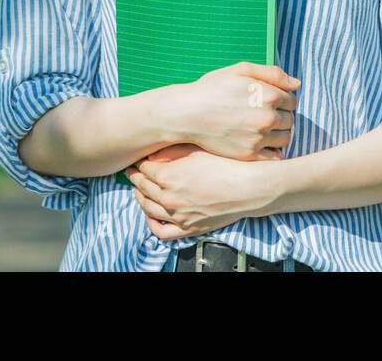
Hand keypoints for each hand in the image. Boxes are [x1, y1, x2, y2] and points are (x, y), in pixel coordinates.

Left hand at [124, 143, 280, 239]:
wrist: (248, 187)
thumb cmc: (227, 165)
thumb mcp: (197, 150)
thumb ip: (172, 151)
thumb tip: (154, 154)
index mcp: (168, 176)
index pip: (143, 168)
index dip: (139, 162)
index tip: (138, 158)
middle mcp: (168, 198)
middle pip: (142, 186)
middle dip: (135, 177)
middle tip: (133, 170)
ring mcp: (177, 215)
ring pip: (147, 208)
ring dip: (139, 197)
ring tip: (139, 189)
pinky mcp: (188, 228)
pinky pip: (161, 231)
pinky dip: (151, 223)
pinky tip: (150, 215)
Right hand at [171, 62, 298, 160]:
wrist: (187, 113)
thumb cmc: (213, 88)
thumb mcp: (241, 70)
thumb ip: (272, 73)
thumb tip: (297, 84)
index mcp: (269, 95)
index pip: (292, 101)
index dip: (282, 101)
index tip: (268, 102)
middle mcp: (268, 117)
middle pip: (290, 120)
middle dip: (280, 117)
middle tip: (262, 115)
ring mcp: (259, 138)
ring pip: (285, 139)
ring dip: (278, 134)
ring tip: (260, 129)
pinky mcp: (250, 154)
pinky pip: (275, 157)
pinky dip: (273, 151)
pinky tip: (260, 144)